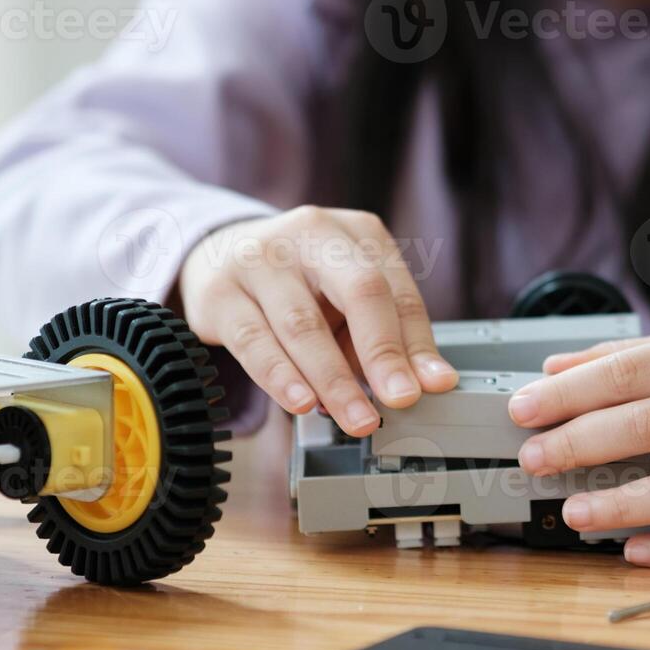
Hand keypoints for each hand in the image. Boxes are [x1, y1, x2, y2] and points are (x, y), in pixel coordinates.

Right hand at [178, 206, 458, 435]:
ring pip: (304, 324)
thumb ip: (385, 336)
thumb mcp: (347, 297)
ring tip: (356, 417)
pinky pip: (254, 341)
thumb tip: (425, 383)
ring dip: (334, 380)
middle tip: (400, 400)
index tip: (432, 386)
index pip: (396, 291)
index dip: (416, 343)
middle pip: (360, 291)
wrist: (217, 254)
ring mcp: (260, 259)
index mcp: (356, 232)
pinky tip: (300, 402)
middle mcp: (310, 234)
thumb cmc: (299, 281)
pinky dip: (281, 377)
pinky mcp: (220, 292)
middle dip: (383, 352)